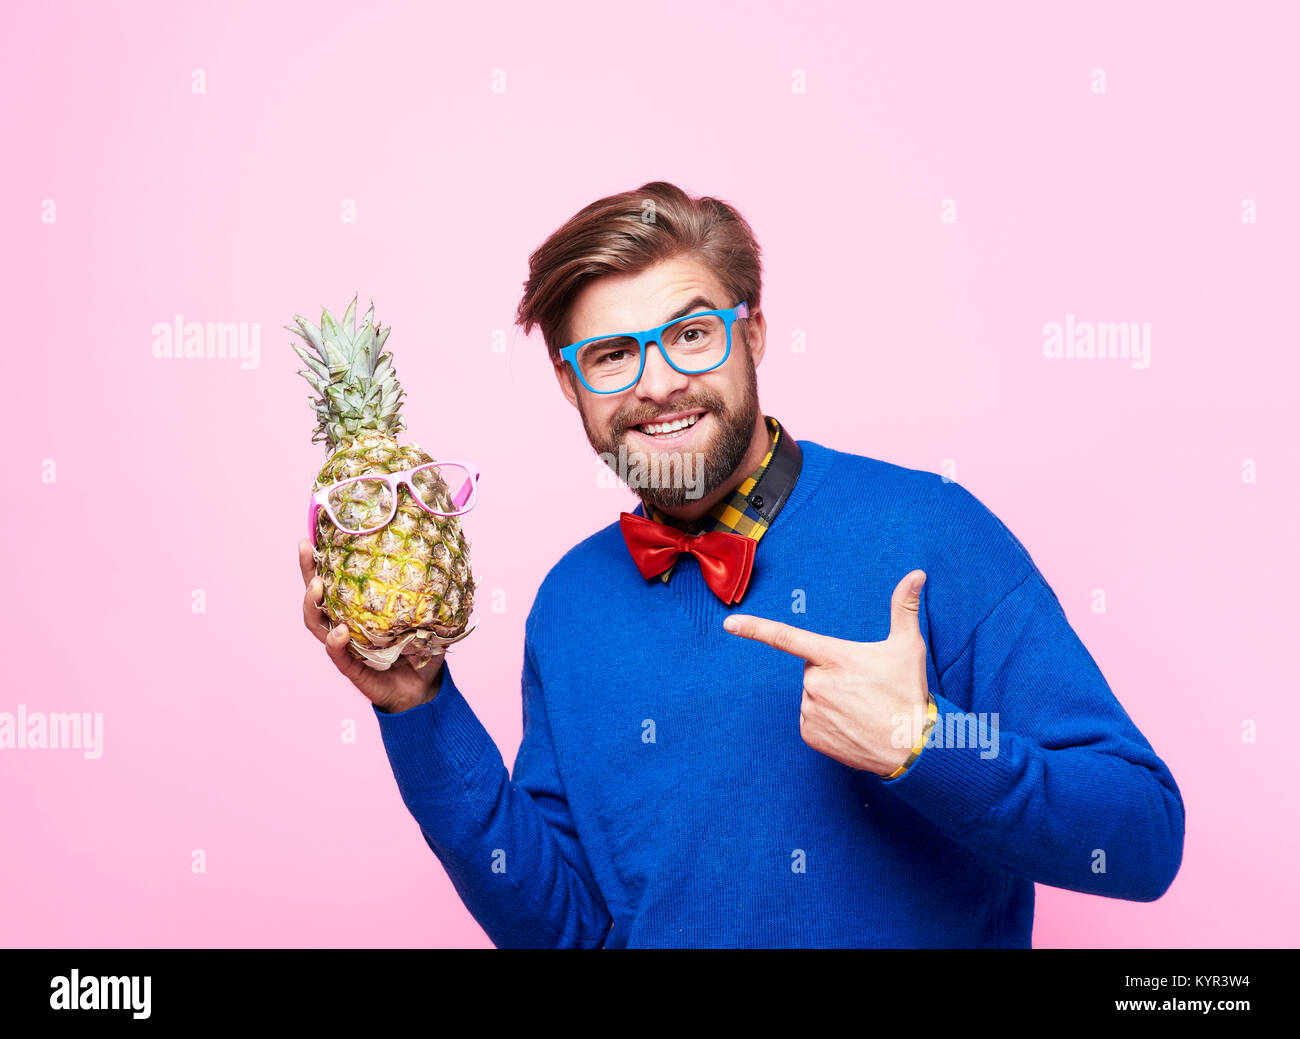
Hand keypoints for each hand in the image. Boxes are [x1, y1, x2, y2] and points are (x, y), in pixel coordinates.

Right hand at [299, 539, 443, 713]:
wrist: (425, 688)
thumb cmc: (423, 648)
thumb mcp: (429, 614)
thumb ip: (431, 590)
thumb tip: (446, 554)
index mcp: (358, 608)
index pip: (335, 579)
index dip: (323, 557)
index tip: (314, 533)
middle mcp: (344, 624)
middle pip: (317, 596)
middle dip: (308, 570)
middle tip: (306, 548)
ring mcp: (344, 647)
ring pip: (317, 624)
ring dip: (313, 604)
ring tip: (317, 586)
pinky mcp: (351, 668)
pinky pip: (337, 655)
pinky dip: (335, 643)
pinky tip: (338, 632)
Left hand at [722, 571, 930, 775]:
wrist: (911, 747)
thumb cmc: (908, 692)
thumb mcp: (909, 646)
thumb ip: (905, 607)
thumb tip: (917, 574)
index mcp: (833, 656)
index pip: (786, 637)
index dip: (755, 628)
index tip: (729, 623)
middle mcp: (816, 683)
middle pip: (813, 669)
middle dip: (832, 673)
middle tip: (863, 687)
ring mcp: (810, 710)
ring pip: (813, 695)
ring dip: (831, 698)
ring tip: (861, 708)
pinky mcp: (810, 734)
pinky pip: (811, 719)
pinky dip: (828, 721)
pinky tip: (851, 725)